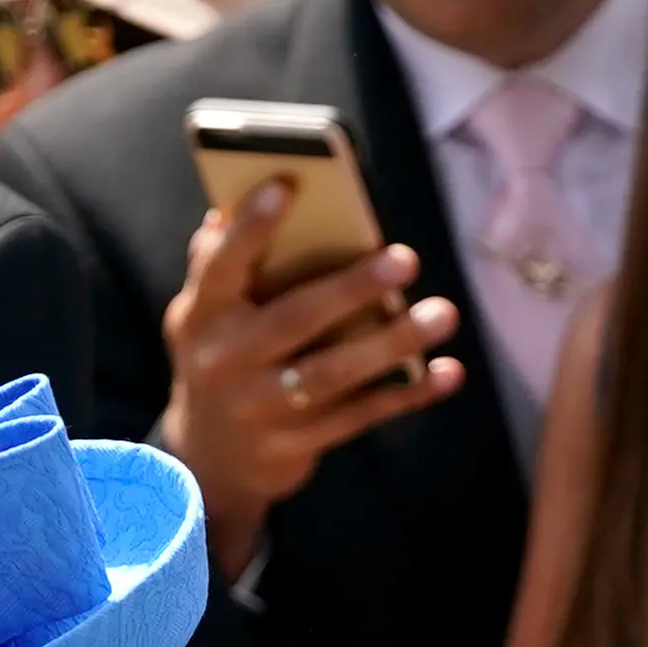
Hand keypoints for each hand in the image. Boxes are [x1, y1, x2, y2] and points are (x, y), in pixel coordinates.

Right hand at [154, 185, 463, 579]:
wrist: (206, 460)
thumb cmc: (219, 358)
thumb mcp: (202, 313)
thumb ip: (217, 263)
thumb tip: (234, 204)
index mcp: (202, 314)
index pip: (222, 265)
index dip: (251, 228)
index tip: (287, 186)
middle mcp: (225, 361)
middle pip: (293, 319)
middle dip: (351, 288)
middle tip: (405, 259)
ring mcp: (259, 409)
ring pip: (332, 374)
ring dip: (392, 343)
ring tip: (442, 313)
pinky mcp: (293, 446)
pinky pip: (357, 418)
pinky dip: (405, 396)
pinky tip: (446, 373)